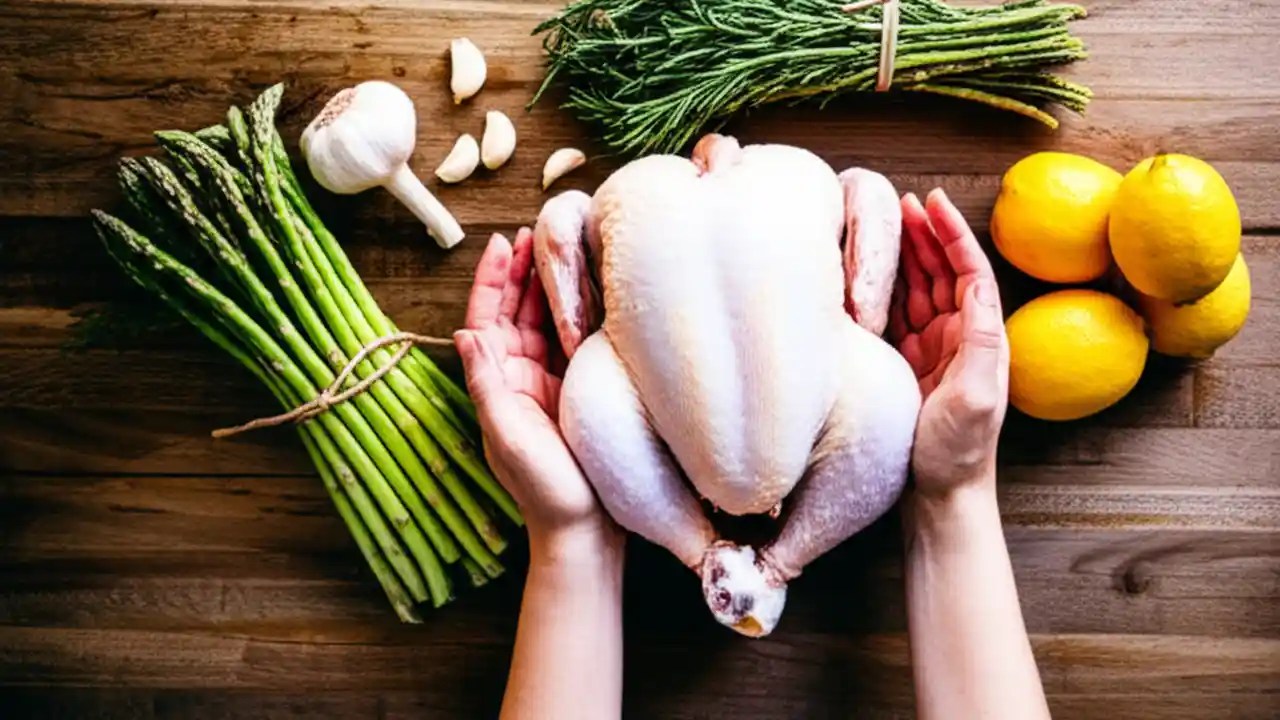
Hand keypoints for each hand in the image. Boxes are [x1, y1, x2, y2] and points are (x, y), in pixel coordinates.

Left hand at [455, 229, 619, 554]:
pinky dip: (578, 311)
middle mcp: (519, 377)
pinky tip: (588, 286)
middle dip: (522, 271)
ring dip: (550, 285)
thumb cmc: (544, 490)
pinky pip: (574, 340)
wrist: (586, 531)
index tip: (500, 243)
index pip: (487, 321)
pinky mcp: (580, 388)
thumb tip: (465, 332)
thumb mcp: (506, 437)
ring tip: (560, 247)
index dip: (492, 281)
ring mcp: (551, 381)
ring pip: (546, 320)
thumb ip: (485, 386)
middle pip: (516, 312)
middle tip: (536, 231)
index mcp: (496, 384)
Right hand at [889, 189, 1008, 498]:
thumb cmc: (958, 451)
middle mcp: (956, 337)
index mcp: (979, 337)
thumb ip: (979, 339)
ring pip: (916, 287)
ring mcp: (929, 350)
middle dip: (924, 234)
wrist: (939, 496)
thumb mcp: (977, 395)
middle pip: (941, 271)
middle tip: (900, 201)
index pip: (967, 272)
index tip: (931, 202)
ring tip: (885, 222)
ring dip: (904, 254)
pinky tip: (868, 270)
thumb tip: (976, 285)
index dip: (951, 234)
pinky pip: (893, 314)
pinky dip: (882, 287)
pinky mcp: (904, 364)